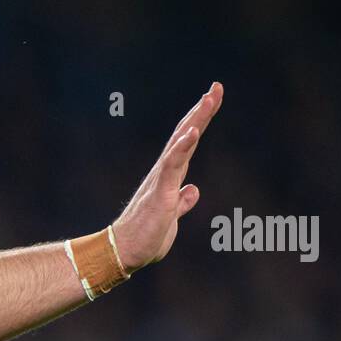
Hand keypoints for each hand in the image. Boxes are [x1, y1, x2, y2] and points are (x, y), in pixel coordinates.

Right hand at [112, 82, 222, 270]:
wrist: (124, 253)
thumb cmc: (145, 237)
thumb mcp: (171, 217)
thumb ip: (182, 202)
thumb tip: (193, 190)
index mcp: (170, 177)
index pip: (187, 143)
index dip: (200, 120)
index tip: (212, 99)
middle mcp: (164, 173)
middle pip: (185, 134)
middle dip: (201, 111)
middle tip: (216, 88)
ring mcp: (161, 180)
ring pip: (180, 144)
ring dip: (195, 121)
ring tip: (208, 99)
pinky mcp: (160, 193)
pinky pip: (172, 165)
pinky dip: (182, 147)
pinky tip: (193, 132)